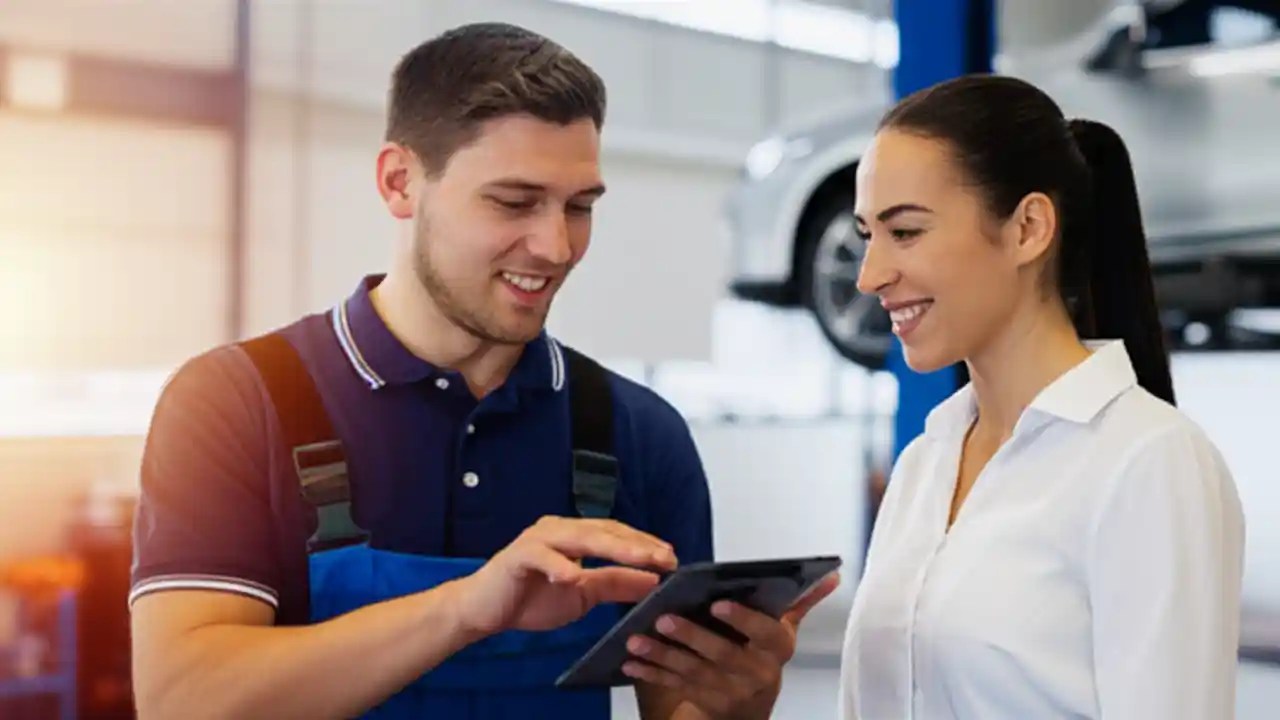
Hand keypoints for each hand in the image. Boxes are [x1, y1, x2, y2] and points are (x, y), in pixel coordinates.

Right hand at [451, 516, 678, 637]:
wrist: (484, 610)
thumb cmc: (531, 597)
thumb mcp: (583, 594)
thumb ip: (615, 584)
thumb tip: (653, 580)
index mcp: (576, 536)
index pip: (617, 534)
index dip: (645, 545)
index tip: (673, 558)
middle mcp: (559, 529)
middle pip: (605, 531)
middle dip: (637, 545)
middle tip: (665, 558)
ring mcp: (538, 539)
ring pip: (581, 538)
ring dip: (612, 548)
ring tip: (639, 560)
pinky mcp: (517, 555)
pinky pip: (541, 557)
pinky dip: (559, 566)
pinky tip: (575, 577)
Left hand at [622, 572, 840, 718]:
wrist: (751, 708)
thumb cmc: (762, 655)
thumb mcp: (783, 630)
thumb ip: (801, 601)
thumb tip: (832, 573)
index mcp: (776, 649)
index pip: (764, 633)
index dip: (742, 620)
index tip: (718, 603)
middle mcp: (755, 673)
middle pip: (721, 654)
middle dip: (691, 635)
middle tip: (663, 617)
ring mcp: (728, 691)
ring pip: (693, 671)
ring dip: (663, 655)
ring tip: (637, 637)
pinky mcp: (704, 701)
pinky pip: (675, 686)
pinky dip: (651, 673)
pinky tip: (631, 660)